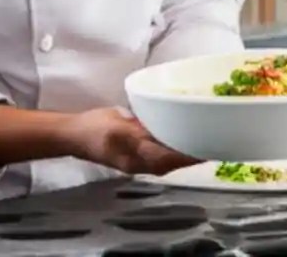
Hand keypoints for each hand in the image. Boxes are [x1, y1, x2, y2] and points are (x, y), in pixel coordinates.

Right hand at [60, 107, 197, 175]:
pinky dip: (175, 153)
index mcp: (136, 155)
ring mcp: (138, 163)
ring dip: (186, 155)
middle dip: (193, 155)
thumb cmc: (93, 126)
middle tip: (214, 142)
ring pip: (169, 162)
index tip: (209, 145)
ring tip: (205, 143)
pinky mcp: (136, 158)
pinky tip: (184, 144)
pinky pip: (161, 159)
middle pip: (173, 163)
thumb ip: (139, 129)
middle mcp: (140, 164)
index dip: (189, 153)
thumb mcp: (118, 123)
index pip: (170, 157)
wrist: (71, 135)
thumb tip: (164, 127)